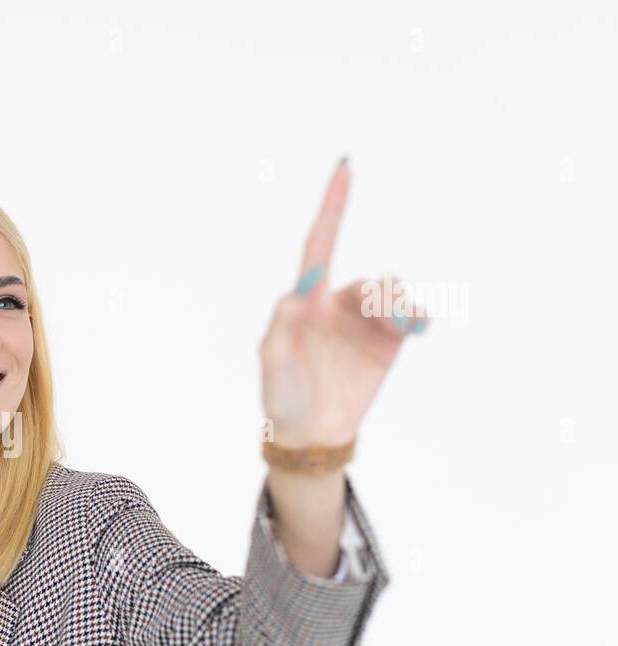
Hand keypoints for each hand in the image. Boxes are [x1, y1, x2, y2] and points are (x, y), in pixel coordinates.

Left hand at [259, 158, 425, 449]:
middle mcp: (337, 305)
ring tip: (400, 329)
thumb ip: (282, 326)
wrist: (312, 433)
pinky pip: (409, 317)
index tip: (345, 167)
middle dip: (379, 298)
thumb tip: (299, 290)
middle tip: (388, 320)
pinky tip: (417, 327)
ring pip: (391, 296)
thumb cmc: (283, 395)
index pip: (320, 245)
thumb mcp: (274, 361)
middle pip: (367, 283)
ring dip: (398, 308)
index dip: (332, 207)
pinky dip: (416, 316)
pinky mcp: (388, 343)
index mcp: (306, 302)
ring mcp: (364, 323)